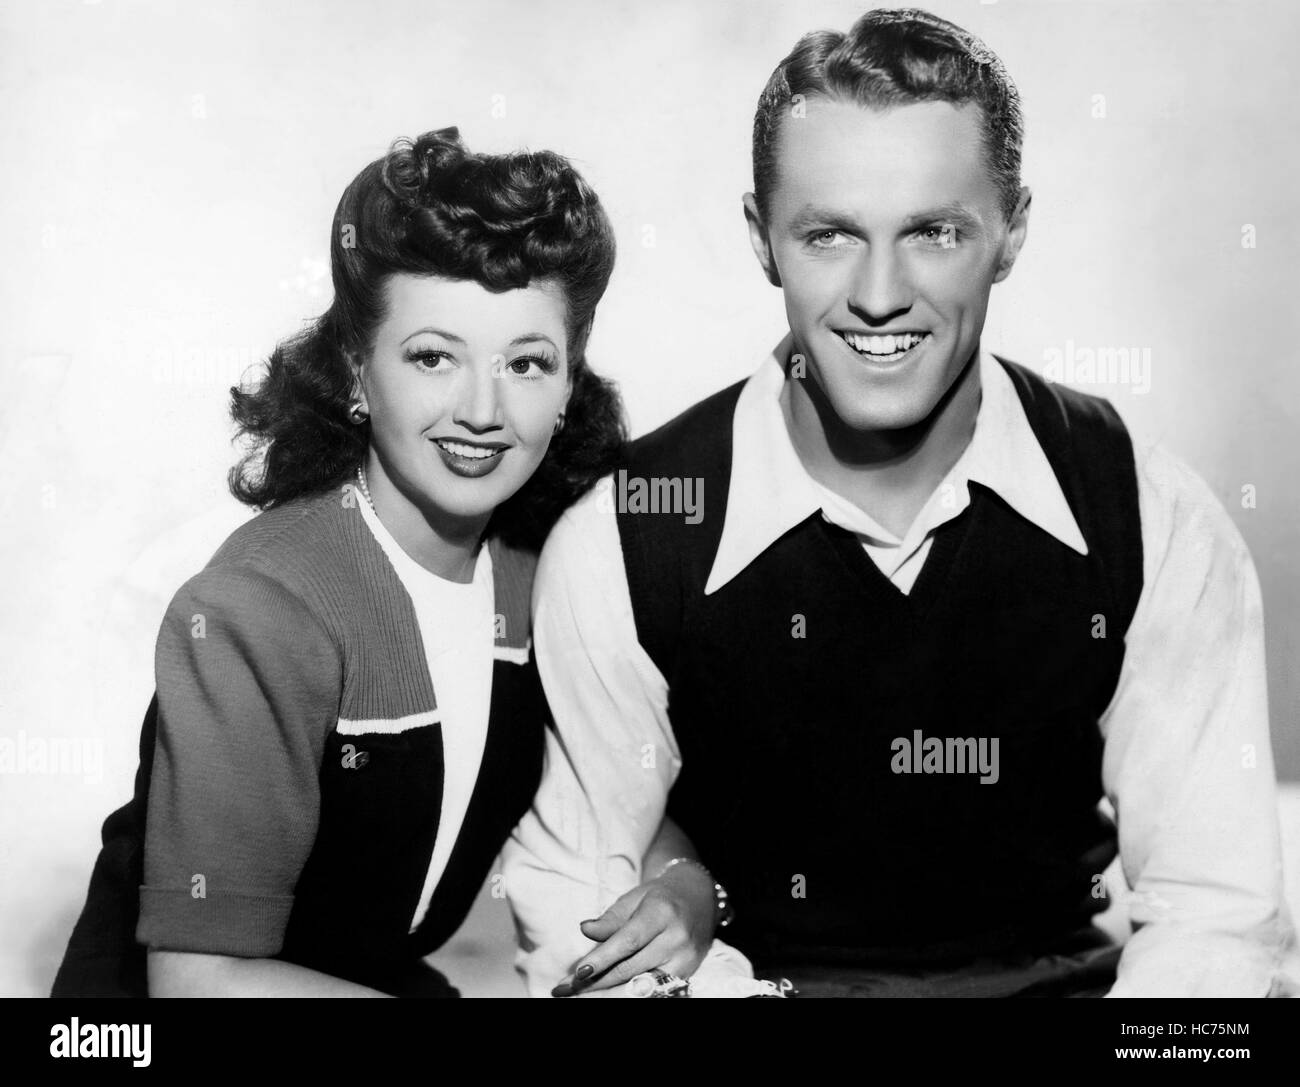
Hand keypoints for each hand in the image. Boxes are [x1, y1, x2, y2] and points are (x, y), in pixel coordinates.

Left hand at [550, 862, 717, 995]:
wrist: (699, 899)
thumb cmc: (659, 897)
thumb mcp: (634, 899)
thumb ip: (610, 919)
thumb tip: (585, 930)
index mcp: (662, 912)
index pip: (628, 941)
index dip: (602, 958)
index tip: (578, 972)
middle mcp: (677, 938)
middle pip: (631, 968)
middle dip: (596, 981)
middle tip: (565, 988)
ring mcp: (685, 960)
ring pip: (639, 985)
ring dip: (607, 992)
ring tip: (579, 993)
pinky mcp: (686, 974)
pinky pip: (651, 989)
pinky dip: (627, 992)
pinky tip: (606, 994)